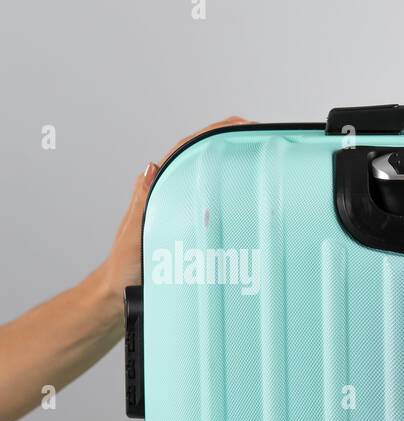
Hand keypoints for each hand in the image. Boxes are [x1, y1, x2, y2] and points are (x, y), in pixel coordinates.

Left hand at [94, 116, 253, 311]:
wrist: (123, 294)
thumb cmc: (125, 267)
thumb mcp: (135, 229)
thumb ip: (144, 198)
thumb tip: (152, 167)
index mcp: (159, 189)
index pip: (188, 150)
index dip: (214, 133)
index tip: (240, 126)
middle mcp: (174, 196)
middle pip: (206, 160)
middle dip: (233, 143)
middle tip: (262, 138)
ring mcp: (186, 213)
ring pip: (214, 182)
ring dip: (237, 167)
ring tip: (263, 160)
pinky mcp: (194, 231)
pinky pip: (218, 208)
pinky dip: (236, 198)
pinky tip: (253, 199)